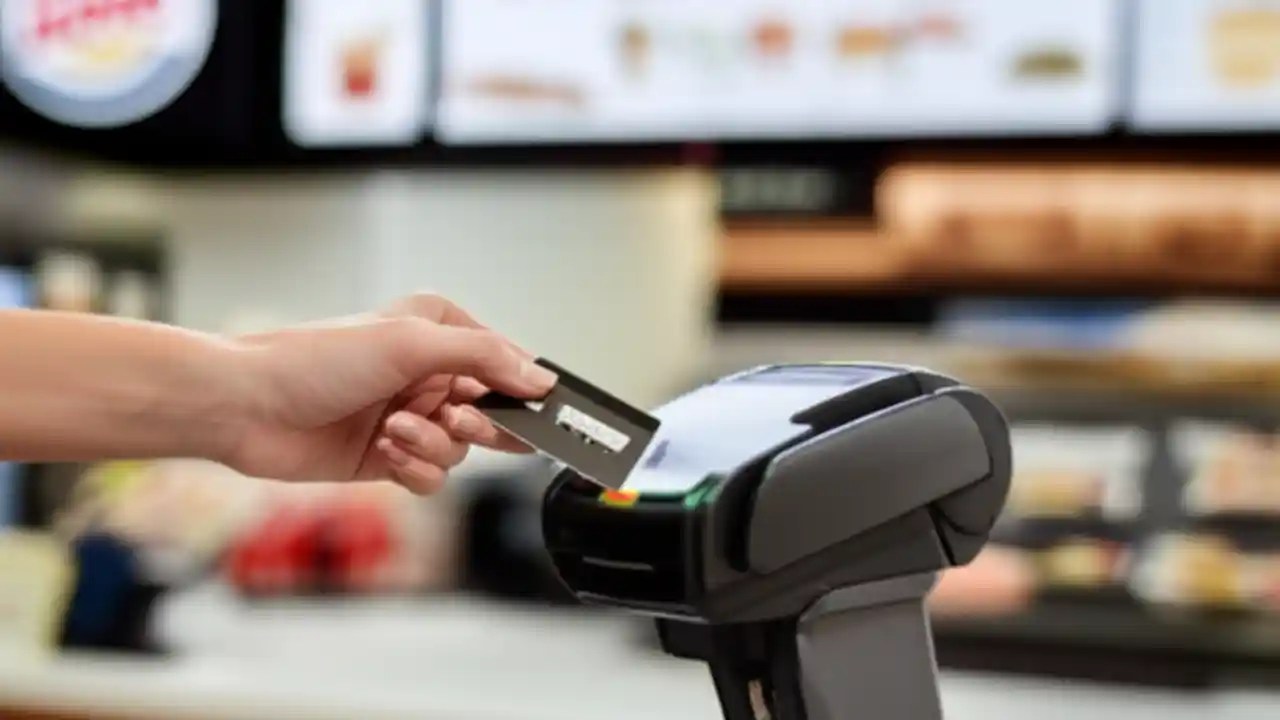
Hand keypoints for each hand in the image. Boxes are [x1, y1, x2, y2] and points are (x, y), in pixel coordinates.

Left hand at [223, 294, 555, 493]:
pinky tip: (386, 454)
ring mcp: (408, 416)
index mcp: (436, 330)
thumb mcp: (411, 344)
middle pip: (491, 411)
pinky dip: (417, 469)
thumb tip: (538, 378)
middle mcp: (426, 373)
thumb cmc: (315, 359)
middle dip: (478, 422)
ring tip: (394, 432)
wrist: (246, 406)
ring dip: (432, 444)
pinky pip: (433, 475)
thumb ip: (483, 358)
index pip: (504, 361)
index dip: (521, 388)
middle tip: (458, 419)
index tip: (541, 410)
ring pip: (461, 447)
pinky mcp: (388, 457)